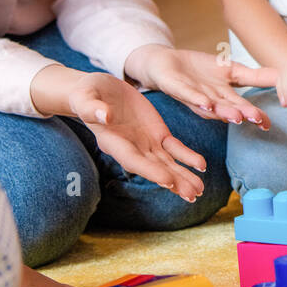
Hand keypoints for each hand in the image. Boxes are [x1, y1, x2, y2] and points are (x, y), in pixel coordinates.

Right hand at [66, 71, 208, 200]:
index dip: (150, 171)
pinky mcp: (157, 134)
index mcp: (113, 142)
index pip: (133, 160)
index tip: (168, 181)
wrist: (99, 91)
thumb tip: (105, 115)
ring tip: (199, 190)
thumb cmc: (87, 94)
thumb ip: (92, 107)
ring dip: (184, 176)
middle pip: (154, 168)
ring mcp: (146, 143)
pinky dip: (187, 157)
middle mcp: (131, 148)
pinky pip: (175, 148)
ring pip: (167, 162)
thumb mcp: (85, 97)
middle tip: (192, 195)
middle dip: (174, 181)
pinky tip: (201, 166)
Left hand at [129, 45, 274, 128]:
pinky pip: (187, 94)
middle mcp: (210, 100)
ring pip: (210, 106)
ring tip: (237, 117)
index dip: (255, 115)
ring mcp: (193, 95)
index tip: (269, 124)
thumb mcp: (231, 70)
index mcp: (223, 98)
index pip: (243, 107)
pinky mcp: (176, 86)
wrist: (163, 62)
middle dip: (243, 115)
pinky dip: (196, 99)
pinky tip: (206, 103)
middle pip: (228, 109)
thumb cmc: (197, 70)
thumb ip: (256, 76)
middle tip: (258, 120)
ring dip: (223, 112)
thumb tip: (284, 77)